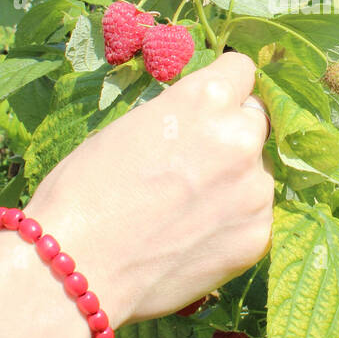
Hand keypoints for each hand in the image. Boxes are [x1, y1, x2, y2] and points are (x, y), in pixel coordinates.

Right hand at [21, 52, 274, 325]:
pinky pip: (256, 215)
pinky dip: (234, 221)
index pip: (242, 71)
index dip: (224, 88)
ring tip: (190, 208)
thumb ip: (179, 117)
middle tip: (199, 160)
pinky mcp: (257, 235)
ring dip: (237, 180)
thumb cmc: (84, 191)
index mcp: (206, 99)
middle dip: (233, 132)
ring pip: (259, 171)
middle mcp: (240, 138)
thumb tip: (201, 119)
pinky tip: (196, 237)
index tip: (212, 105)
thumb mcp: (129, 127)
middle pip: (256, 120)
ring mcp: (254, 190)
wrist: (79, 266)